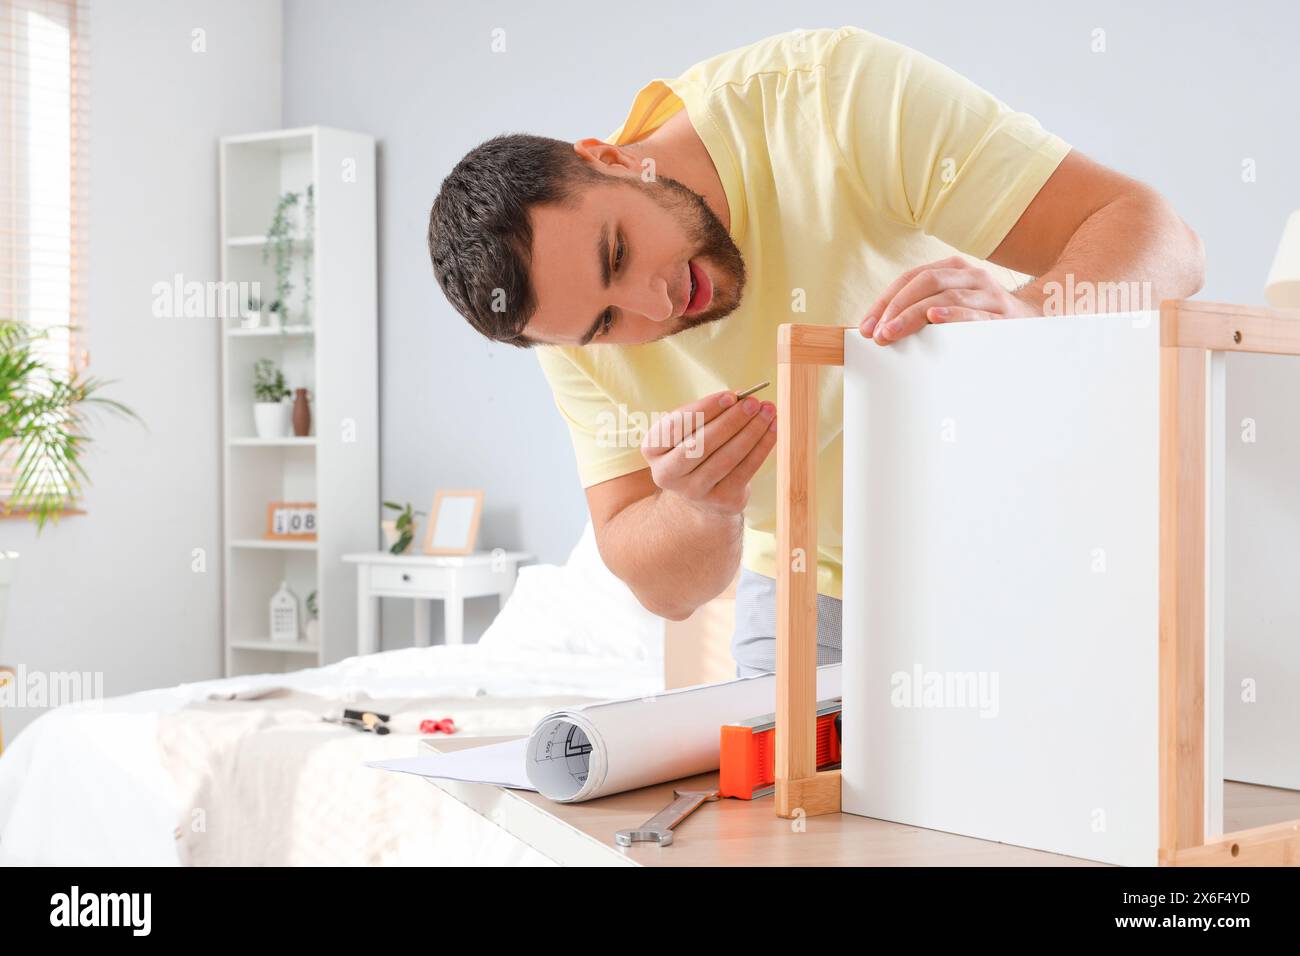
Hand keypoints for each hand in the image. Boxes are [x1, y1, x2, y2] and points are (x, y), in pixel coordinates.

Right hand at [640, 389, 776, 516]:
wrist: (702, 494)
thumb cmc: (695, 448)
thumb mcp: (689, 429)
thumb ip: (707, 413)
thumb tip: (740, 398)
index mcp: (653, 449)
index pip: (676, 425)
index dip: (705, 410)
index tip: (730, 396)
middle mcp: (667, 474)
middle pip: (701, 444)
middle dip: (732, 420)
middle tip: (753, 402)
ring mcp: (693, 491)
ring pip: (726, 458)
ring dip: (751, 432)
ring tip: (767, 412)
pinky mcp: (721, 501)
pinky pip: (745, 470)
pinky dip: (762, 447)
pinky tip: (772, 429)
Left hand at [859, 256, 1038, 344]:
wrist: (1035, 322)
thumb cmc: (983, 317)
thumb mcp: (952, 306)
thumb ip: (921, 310)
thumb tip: (880, 328)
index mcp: (953, 270)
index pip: (910, 279)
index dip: (885, 301)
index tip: (867, 326)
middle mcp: (970, 276)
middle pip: (924, 283)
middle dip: (895, 308)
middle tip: (878, 333)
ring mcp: (988, 293)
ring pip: (944, 297)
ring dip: (913, 316)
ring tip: (893, 332)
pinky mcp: (1002, 314)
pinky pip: (974, 313)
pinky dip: (952, 315)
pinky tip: (934, 319)